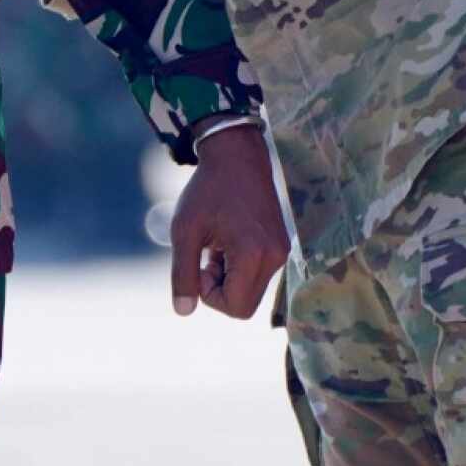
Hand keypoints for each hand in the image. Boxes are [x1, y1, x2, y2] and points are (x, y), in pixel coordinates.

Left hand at [169, 122, 288, 320]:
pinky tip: (228, 241)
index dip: (210, 296)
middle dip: (220, 291)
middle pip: (245, 305)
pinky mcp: (281, 244)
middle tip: (206, 259)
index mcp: (253, 254)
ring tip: (217, 246)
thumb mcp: (186, 231)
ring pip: (251, 291)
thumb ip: (183, 274)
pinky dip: (240, 268)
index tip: (200, 265)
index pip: (235, 308)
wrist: (237, 154)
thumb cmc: (207, 190)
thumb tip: (183, 312)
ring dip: (229, 279)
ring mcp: (281, 250)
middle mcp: (275, 255)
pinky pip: (259, 274)